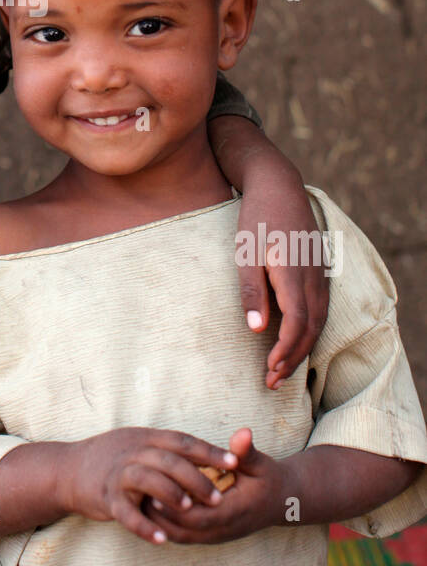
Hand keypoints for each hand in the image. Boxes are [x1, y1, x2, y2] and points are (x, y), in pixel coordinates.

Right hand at [63, 427, 239, 544]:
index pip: (182, 441)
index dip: (209, 451)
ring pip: (147, 479)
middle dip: (196, 477)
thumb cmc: (110, 457)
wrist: (68, 470)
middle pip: (168, 460)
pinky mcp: (106, 498)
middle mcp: (133, 452)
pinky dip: (145, 526)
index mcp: (145, 439)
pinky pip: (127, 513)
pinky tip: (163, 538)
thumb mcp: (137, 443)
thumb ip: (165, 449)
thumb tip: (203, 455)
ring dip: (170, 494)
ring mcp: (118, 474)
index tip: (234, 462)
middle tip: (218, 496)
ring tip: (191, 509)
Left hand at [143, 427, 285, 543]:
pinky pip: (182, 535)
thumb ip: (246, 452)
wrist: (281, 502)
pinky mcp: (209, 535)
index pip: (198, 516)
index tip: (154, 486)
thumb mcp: (260, 464)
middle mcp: (222, 529)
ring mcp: (215, 535)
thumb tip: (243, 434)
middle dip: (158, 514)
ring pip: (179, 536)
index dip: (174, 505)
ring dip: (158, 521)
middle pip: (183, 530)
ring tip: (138, 497)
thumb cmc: (268, 480)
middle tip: (137, 491)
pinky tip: (149, 505)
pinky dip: (164, 524)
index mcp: (233, 512)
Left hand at [237, 171, 328, 388]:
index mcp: (293, 274)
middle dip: (293, 358)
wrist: (277, 184)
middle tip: (273, 382)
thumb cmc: (256, 216)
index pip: (297, 325)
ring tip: (281, 368)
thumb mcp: (245, 251)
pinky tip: (296, 339)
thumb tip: (256, 328)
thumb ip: (251, 290)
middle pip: (310, 329)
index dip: (284, 352)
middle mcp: (312, 277)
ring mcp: (319, 273)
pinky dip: (309, 330)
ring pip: (319, 320)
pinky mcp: (318, 270)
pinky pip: (320, 309)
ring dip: (302, 348)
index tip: (268, 371)